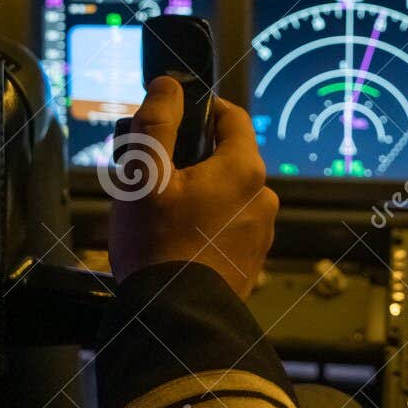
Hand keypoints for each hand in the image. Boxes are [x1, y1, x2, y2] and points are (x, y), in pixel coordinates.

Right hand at [107, 77, 277, 297]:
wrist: (175, 321)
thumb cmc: (157, 246)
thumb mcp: (144, 174)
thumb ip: (157, 122)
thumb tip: (169, 86)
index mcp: (244, 169)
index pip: (232, 116)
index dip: (201, 109)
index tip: (173, 115)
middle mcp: (263, 197)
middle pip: (225, 157)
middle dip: (189, 158)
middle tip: (150, 174)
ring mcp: (260, 232)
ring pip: (225, 194)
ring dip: (195, 194)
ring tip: (156, 215)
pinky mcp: (250, 260)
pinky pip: (227, 227)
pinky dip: (204, 225)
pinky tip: (172, 241)